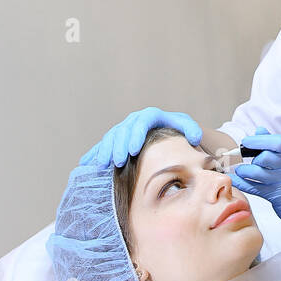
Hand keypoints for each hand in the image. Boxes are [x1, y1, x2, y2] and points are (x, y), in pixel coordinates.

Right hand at [79, 107, 203, 167]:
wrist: (169, 131)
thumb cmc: (179, 130)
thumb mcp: (187, 127)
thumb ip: (192, 130)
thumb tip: (194, 137)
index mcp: (150, 116)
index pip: (141, 123)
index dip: (135, 136)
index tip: (133, 150)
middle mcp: (134, 121)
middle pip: (123, 131)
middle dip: (118, 146)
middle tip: (116, 162)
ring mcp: (124, 129)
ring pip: (111, 137)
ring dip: (105, 150)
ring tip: (102, 165)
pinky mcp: (117, 139)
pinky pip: (103, 144)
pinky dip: (94, 153)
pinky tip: (85, 163)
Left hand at [230, 126, 280, 242]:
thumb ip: (276, 145)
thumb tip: (259, 131)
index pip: (278, 142)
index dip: (259, 140)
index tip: (247, 141)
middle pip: (266, 157)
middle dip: (253, 159)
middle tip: (249, 162)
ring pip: (258, 173)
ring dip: (244, 171)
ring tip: (241, 171)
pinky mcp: (276, 197)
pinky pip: (254, 187)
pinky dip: (241, 183)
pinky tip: (235, 180)